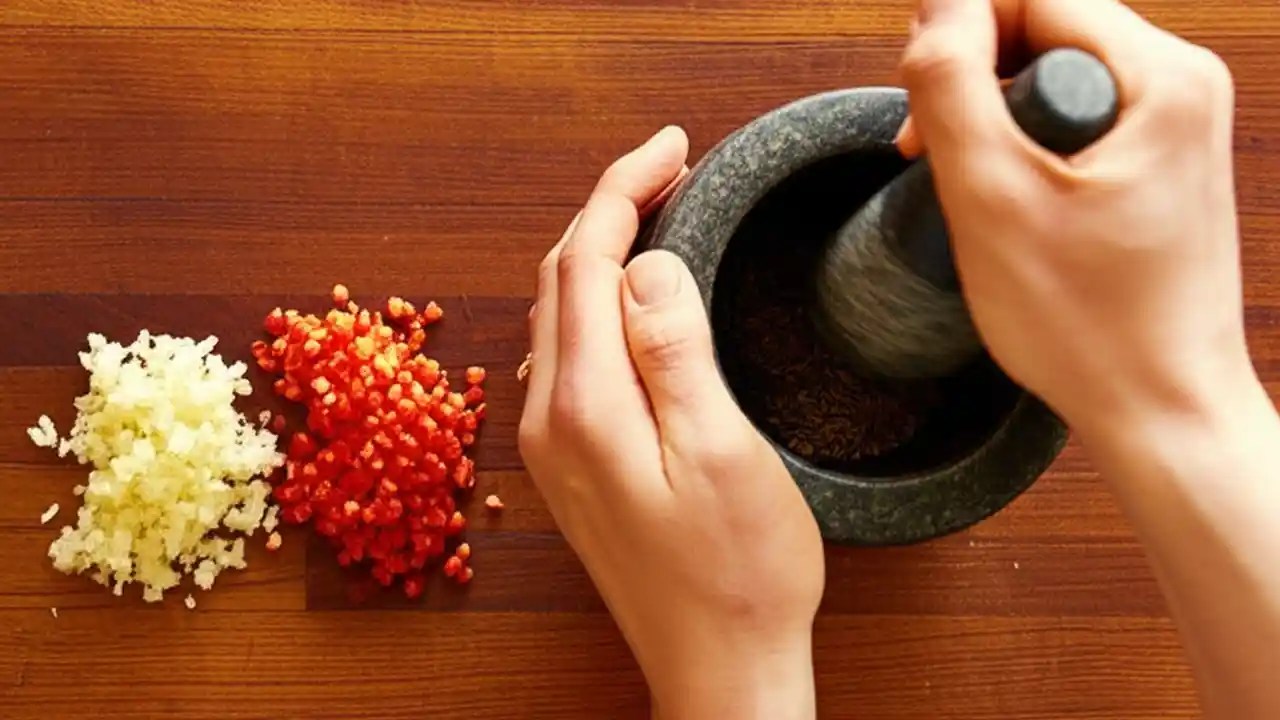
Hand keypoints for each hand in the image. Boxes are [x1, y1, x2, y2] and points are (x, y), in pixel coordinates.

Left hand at [518, 127, 823, 718]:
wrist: (720, 666)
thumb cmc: (739, 573)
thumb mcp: (722, 452)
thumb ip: (674, 351)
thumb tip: (646, 266)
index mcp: (586, 407)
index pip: (583, 263)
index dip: (621, 190)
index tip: (671, 147)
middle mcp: (551, 421)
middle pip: (560, 279)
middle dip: (608, 208)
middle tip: (670, 164)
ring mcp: (555, 446)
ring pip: (560, 315)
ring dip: (600, 252)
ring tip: (657, 209)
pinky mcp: (574, 465)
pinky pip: (570, 355)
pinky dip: (597, 302)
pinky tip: (632, 296)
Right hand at [898, 0, 1255, 440]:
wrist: (1162, 411)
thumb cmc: (1091, 327)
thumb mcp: (992, 199)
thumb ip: (951, 85)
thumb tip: (937, 6)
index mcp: (1162, 77)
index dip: (956, 32)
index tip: (922, 111)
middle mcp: (1183, 85)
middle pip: (1045, 24)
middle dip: (973, 76)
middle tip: (934, 153)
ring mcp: (1177, 124)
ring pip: (1053, 71)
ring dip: (993, 115)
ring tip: (972, 187)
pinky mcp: (1160, 162)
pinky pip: (1075, 117)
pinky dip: (1026, 147)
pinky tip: (1008, 202)